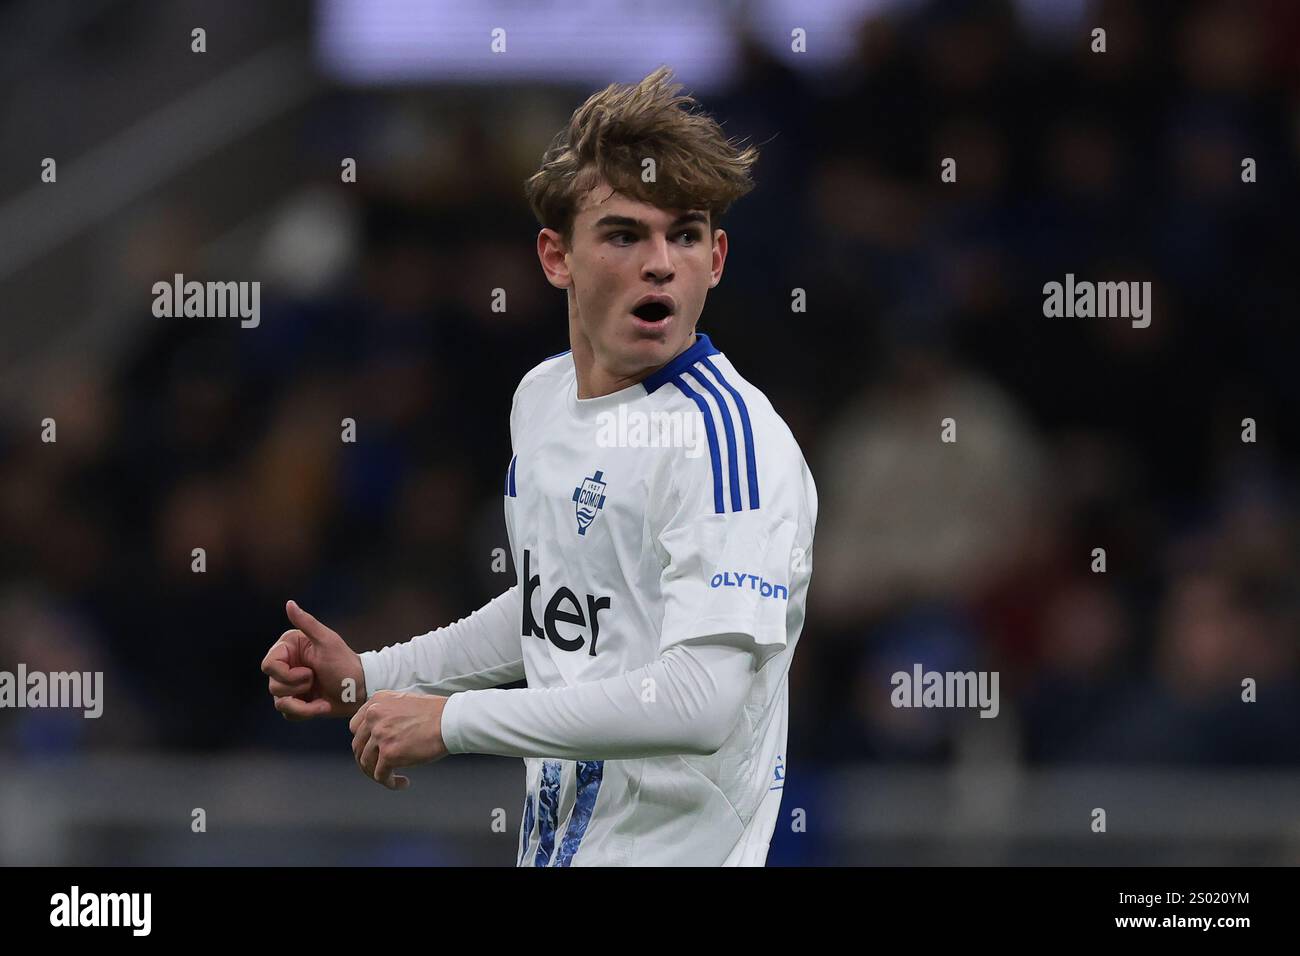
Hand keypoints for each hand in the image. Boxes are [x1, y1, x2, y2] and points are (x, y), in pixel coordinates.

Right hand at [261, 600, 365, 719]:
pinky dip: (306, 713)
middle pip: (273, 685)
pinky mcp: (296, 702)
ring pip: (279, 702)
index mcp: (289, 648)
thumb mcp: (327, 641)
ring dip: (303, 704)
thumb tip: (289, 603)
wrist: (359, 689)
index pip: (268, 666)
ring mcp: (290, 685)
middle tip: (316, 681)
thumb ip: (307, 623)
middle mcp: (286, 665)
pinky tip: (322, 706)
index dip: (287, 674)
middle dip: (297, 688)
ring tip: (322, 699)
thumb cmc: (345, 662)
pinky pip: (288, 713)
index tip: (309, 672)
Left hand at [348, 690, 448, 789]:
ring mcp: (380, 735)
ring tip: (392, 778)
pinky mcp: (389, 753)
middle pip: (358, 746)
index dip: (363, 742)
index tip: (372, 750)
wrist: (450, 719)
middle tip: (380, 768)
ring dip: (377, 774)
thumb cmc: (436, 712)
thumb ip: (388, 713)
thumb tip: (381, 732)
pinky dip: (389, 782)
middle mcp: (374, 717)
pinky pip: (381, 775)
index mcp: (376, 702)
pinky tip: (402, 783)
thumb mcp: (404, 702)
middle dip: (367, 760)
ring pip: (366, 763)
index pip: (356, 727)